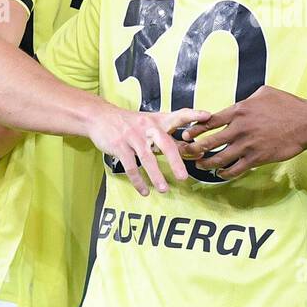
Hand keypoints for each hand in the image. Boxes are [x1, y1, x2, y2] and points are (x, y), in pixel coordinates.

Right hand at [86, 105, 211, 195]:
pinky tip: (144, 191)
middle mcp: (147, 127)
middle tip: (184, 178)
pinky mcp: (119, 146)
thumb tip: (192, 150)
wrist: (99, 116)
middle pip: (165, 144)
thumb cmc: (130, 122)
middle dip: (175, 161)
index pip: (178, 116)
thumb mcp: (150, 122)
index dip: (193, 115)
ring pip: (147, 159)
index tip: (207, 116)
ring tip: (165, 190)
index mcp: (157, 121)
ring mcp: (133, 137)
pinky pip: (130, 167)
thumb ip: (169, 134)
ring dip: (156, 176)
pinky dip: (138, 181)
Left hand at [180, 86, 306, 179]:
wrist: (306, 123)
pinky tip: (221, 174)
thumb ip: (248, 98)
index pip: (210, 122)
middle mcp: (240, 128)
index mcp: (239, 111)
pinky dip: (225, 173)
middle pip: (209, 142)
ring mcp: (248, 145)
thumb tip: (239, 102)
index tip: (186, 136)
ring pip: (219, 158)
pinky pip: (236, 169)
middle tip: (184, 154)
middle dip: (193, 149)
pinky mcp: (257, 158)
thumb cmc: (288, 105)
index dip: (196, 130)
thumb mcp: (265, 92)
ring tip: (200, 166)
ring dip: (207, 164)